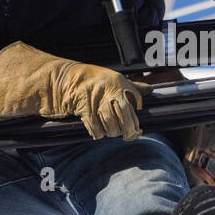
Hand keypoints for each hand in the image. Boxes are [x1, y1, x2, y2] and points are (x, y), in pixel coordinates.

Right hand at [0, 41, 147, 139]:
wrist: (63, 80)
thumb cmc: (91, 81)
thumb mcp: (114, 79)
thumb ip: (133, 87)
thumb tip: (151, 89)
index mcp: (119, 82)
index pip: (136, 102)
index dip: (136, 116)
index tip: (137, 124)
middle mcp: (110, 91)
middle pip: (127, 118)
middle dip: (129, 131)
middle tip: (129, 135)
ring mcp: (97, 101)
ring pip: (112, 126)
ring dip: (111, 132)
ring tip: (108, 130)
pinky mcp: (85, 111)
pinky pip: (96, 129)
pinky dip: (97, 133)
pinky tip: (96, 130)